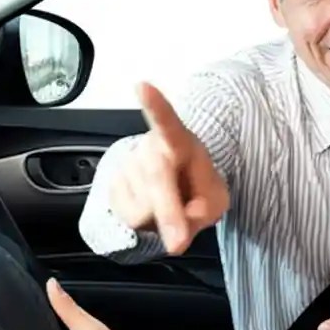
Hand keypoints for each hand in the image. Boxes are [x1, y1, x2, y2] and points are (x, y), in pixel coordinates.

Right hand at [111, 82, 228, 253]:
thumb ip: (205, 208)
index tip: (142, 87)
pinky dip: (146, 224)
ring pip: (142, 208)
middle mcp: (149, 147)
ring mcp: (128, 166)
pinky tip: (155, 211)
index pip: (167, 121)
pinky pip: (129, 217)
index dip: (155, 105)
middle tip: (179, 243)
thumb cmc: (197, 185)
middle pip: (155, 180)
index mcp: (179, 140)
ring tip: (172, 208)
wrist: (175, 186)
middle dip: (168, 214)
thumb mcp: (215, 200)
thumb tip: (184, 223)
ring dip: (161, 220)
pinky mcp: (113, 186)